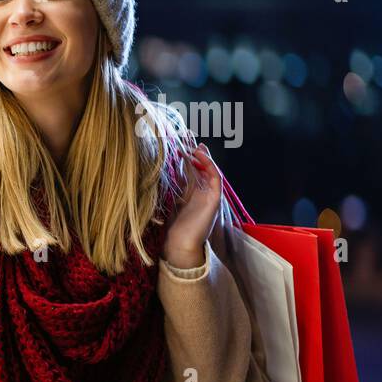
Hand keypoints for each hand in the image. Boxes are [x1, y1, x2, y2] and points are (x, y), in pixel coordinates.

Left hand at [162, 142, 220, 268]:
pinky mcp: (215, 199)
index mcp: (193, 193)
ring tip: (193, 144)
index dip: (187, 156)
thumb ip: (173, 187)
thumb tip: (165, 171)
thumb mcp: (171, 201)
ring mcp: (211, 195)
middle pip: (202, 167)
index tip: (179, 144)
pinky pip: (216, 178)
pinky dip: (209, 166)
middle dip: (196, 152)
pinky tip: (199, 156)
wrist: (180, 245)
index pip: (192, 170)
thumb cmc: (173, 227)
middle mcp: (204, 192)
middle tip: (188, 136)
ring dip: (203, 156)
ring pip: (210, 170)